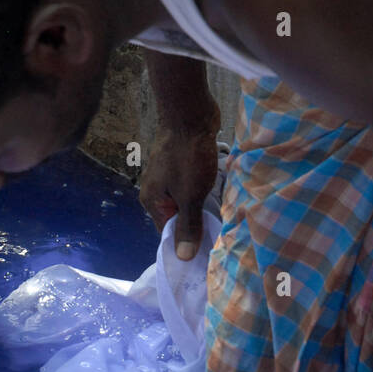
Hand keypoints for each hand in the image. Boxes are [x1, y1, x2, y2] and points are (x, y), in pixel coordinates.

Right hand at [139, 122, 218, 259]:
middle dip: (195, 223)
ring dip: (201, 205)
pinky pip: (190, 185)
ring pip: (185, 200)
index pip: (168, 232)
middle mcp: (155, 190)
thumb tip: (183, 258)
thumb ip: (187, 227)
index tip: (207, 250)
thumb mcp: (189, 196)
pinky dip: (202, 190)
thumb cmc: (188, 156)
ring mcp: (167, 176)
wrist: (190, 113)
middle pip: (176, 217)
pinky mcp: (180, 164)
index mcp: (151, 201)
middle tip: (218, 233)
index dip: (186, 242)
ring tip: (221, 214)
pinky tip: (216, 191)